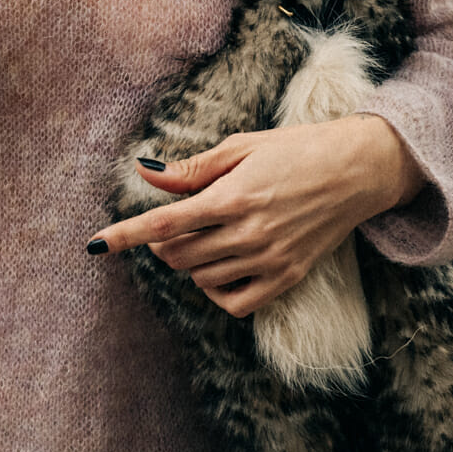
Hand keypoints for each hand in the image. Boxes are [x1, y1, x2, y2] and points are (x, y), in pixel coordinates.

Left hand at [90, 116, 424, 316]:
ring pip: (201, 279)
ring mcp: (270, 259)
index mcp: (232, 197)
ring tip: (208, 237)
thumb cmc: (296, 149)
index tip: (93, 246)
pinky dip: (218, 291)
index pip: (163, 223)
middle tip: (177, 223)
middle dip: (164, 243)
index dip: (124, 235)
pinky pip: (236, 303)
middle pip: (177, 255)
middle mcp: (249, 233)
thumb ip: (190, 170)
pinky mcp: (288, 277)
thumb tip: (144, 173)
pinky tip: (221, 268)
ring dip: (190, 263)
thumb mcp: (241, 148)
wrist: (359, 169)